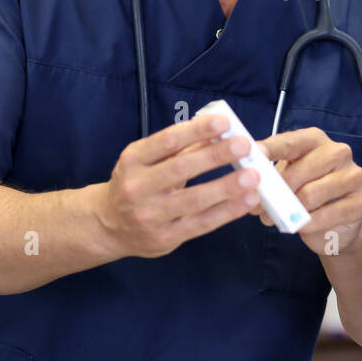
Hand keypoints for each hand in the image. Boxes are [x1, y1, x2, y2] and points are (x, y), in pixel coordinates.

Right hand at [97, 114, 260, 258]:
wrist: (108, 226)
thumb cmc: (136, 184)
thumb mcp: (148, 161)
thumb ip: (181, 148)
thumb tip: (218, 132)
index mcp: (132, 160)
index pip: (166, 142)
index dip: (195, 131)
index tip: (223, 122)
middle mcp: (137, 187)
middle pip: (180, 170)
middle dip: (215, 156)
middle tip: (243, 145)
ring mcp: (150, 216)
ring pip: (194, 200)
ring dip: (227, 187)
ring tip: (252, 176)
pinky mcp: (166, 238)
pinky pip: (202, 223)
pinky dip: (227, 211)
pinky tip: (247, 200)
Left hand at [255, 127, 361, 254]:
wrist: (337, 226)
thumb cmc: (306, 195)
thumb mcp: (286, 180)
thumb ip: (270, 176)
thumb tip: (246, 179)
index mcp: (316, 140)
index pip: (290, 142)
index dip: (270, 150)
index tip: (251, 158)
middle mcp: (338, 152)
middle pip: (299, 171)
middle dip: (275, 193)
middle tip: (259, 208)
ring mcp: (354, 175)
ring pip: (311, 195)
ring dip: (289, 211)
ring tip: (276, 219)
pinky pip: (327, 215)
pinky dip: (308, 224)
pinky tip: (300, 226)